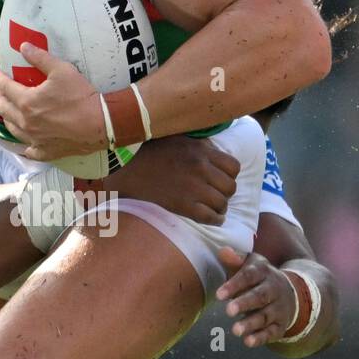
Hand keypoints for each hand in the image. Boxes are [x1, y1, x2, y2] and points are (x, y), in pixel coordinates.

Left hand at [0, 42, 104, 161]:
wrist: (101, 123)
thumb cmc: (80, 95)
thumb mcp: (61, 70)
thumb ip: (40, 58)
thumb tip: (23, 47)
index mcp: (26, 101)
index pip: (5, 88)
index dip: (0, 79)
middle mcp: (25, 122)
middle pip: (4, 109)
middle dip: (1, 98)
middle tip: (3, 92)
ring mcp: (34, 139)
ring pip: (12, 129)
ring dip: (8, 118)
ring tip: (10, 111)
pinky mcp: (45, 151)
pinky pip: (29, 150)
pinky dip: (25, 145)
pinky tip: (26, 142)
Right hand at [114, 136, 238, 224]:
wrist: (124, 168)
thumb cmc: (148, 152)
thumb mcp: (177, 139)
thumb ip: (199, 144)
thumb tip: (216, 150)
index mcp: (200, 151)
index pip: (234, 167)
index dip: (229, 174)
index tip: (219, 178)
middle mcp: (200, 169)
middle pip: (230, 187)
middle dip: (224, 192)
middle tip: (213, 193)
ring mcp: (193, 188)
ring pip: (222, 203)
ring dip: (219, 207)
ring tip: (211, 206)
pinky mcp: (183, 205)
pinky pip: (210, 217)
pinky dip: (214, 220)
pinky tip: (210, 218)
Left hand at [216, 248, 297, 346]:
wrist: (292, 291)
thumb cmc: (258, 277)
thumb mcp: (249, 264)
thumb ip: (235, 260)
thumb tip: (223, 251)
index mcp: (263, 271)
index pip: (249, 276)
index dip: (234, 285)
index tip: (219, 294)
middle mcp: (274, 289)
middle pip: (260, 296)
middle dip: (245, 304)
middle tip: (228, 311)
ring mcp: (279, 308)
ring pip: (266, 316)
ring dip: (251, 324)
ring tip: (235, 330)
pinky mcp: (281, 324)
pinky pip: (273, 332)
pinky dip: (261, 338)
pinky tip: (248, 342)